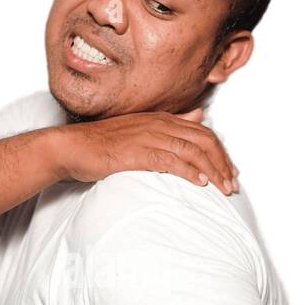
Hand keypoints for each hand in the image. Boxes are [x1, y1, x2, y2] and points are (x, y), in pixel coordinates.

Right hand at [50, 108, 239, 194]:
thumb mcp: (141, 129)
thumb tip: (198, 115)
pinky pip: (171, 160)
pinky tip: (200, 183)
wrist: (72, 147)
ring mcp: (148, 136)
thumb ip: (171, 124)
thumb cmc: (103, 143)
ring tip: (222, 188)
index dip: (221, 153)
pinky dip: (189, 171)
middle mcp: (159, 124)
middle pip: (204, 141)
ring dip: (212, 171)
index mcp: (162, 119)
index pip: (203, 132)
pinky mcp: (137, 152)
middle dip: (222, 164)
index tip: (230, 172)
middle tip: (231, 185)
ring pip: (192, 152)